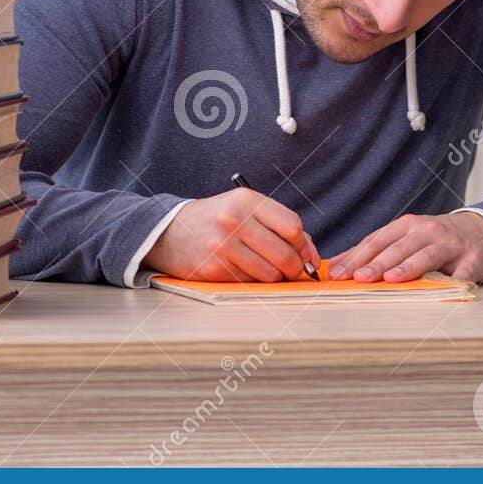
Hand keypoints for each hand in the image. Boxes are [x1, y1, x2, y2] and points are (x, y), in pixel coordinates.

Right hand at [144, 188, 319, 281]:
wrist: (170, 232)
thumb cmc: (216, 220)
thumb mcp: (245, 210)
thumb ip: (279, 226)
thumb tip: (312, 257)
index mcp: (247, 200)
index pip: (292, 227)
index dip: (305, 246)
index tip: (305, 256)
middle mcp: (234, 220)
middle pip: (285, 254)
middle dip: (295, 268)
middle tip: (292, 271)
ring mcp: (223, 245)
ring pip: (270, 274)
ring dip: (275, 278)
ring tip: (268, 271)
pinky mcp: (214, 268)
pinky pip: (250, 283)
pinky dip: (255, 283)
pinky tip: (246, 273)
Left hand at [327, 212, 482, 283]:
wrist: (482, 232)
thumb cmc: (435, 239)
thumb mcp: (404, 237)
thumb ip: (373, 251)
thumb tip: (332, 266)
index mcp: (407, 225)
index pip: (377, 241)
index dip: (356, 257)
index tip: (337, 274)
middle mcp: (428, 231)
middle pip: (399, 247)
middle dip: (377, 263)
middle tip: (359, 278)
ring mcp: (451, 244)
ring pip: (427, 255)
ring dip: (409, 266)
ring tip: (392, 279)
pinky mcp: (473, 259)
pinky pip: (462, 273)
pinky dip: (453, 282)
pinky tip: (443, 292)